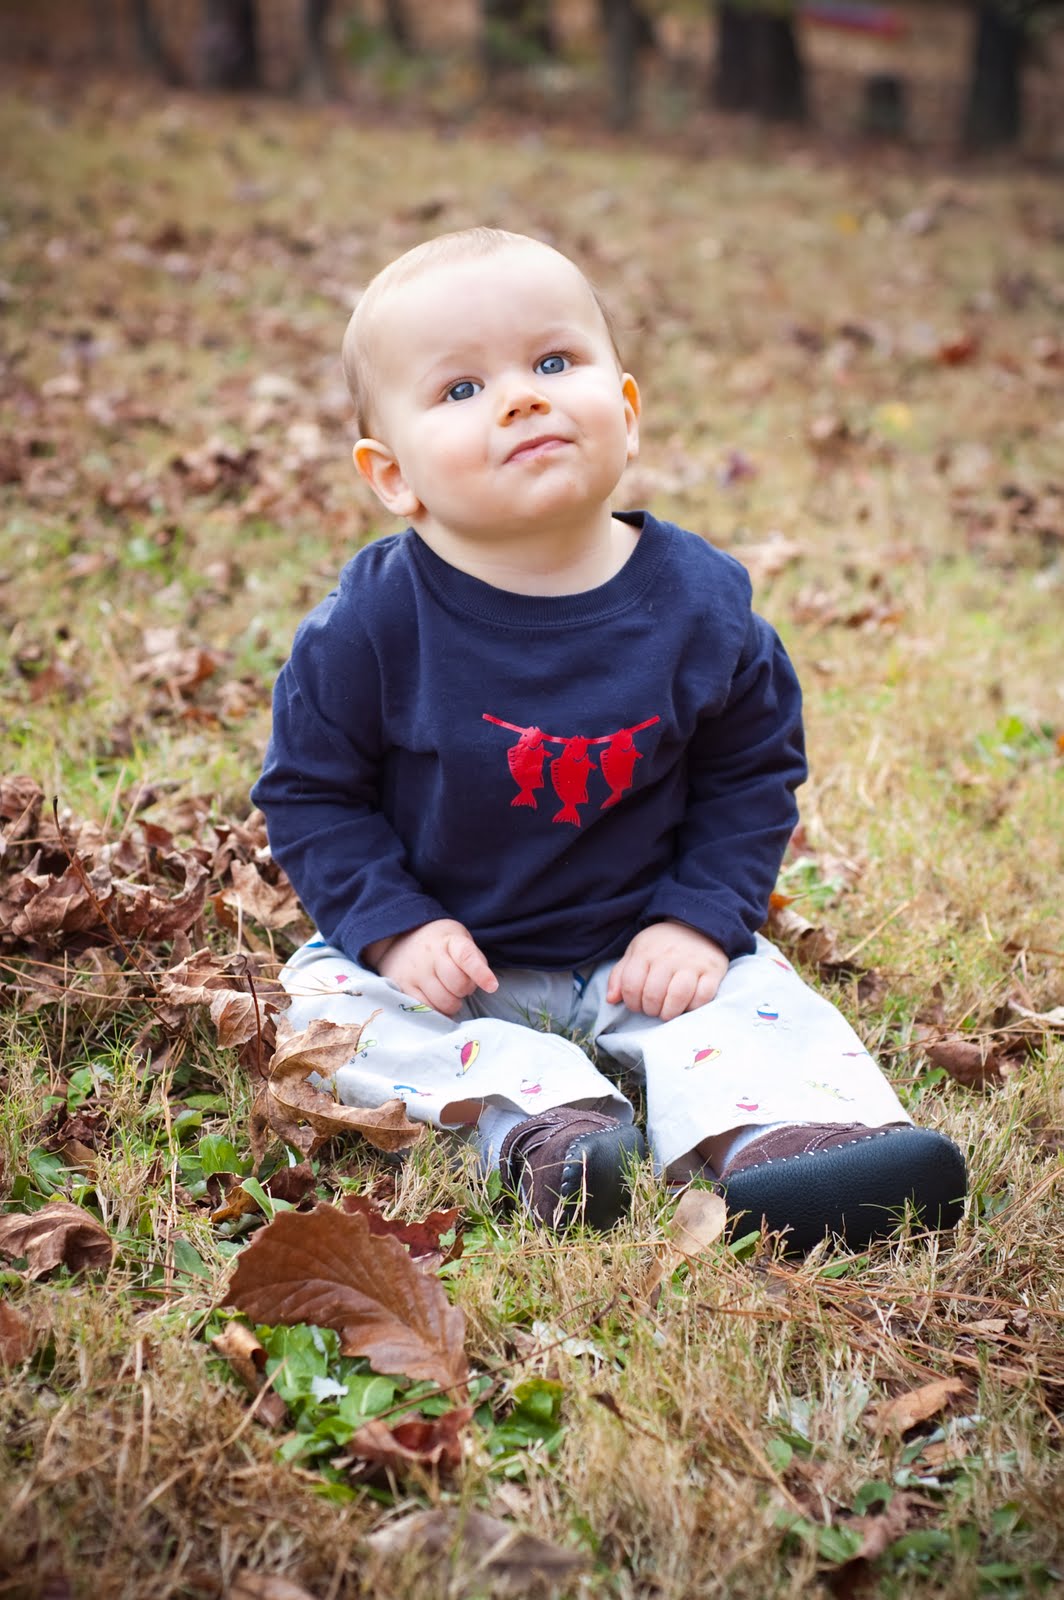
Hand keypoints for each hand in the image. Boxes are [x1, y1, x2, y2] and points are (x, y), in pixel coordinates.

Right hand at [364, 919, 497, 1017]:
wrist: (402, 937)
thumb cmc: (440, 942)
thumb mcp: (460, 939)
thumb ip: (475, 960)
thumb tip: (487, 985)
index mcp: (449, 941)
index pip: (466, 956)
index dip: (480, 973)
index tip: (492, 987)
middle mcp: (430, 956)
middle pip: (457, 985)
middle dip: (465, 990)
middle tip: (461, 986)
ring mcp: (414, 972)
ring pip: (443, 1002)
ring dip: (452, 1003)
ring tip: (448, 992)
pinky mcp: (403, 987)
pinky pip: (426, 1009)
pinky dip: (437, 1011)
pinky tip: (437, 1001)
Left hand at [606, 920, 728, 1021]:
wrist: (697, 924)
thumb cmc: (662, 944)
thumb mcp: (636, 951)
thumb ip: (620, 975)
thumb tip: (611, 1000)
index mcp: (646, 952)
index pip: (631, 986)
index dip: (631, 1003)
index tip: (637, 1005)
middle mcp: (668, 957)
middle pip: (653, 995)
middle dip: (650, 1010)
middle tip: (653, 1009)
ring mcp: (692, 964)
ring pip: (677, 997)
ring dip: (669, 1012)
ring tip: (667, 1012)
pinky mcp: (713, 971)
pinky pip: (703, 996)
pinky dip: (693, 1006)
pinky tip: (687, 1005)